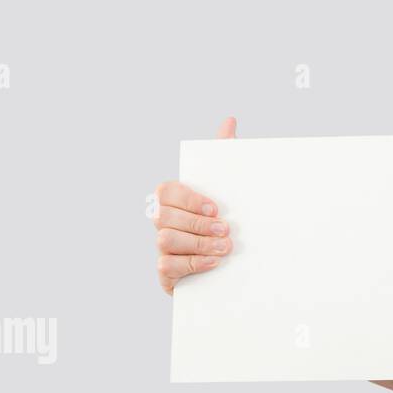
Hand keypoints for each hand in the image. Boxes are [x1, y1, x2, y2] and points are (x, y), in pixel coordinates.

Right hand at [153, 116, 235, 294]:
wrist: (230, 261)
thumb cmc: (223, 218)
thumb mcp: (227, 187)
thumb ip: (224, 154)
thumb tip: (229, 120)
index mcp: (174, 199)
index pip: (168, 191)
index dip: (190, 199)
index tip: (217, 208)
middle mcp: (163, 221)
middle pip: (164, 217)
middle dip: (197, 224)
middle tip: (227, 230)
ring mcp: (162, 247)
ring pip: (165, 240)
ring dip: (197, 244)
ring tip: (226, 248)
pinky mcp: (166, 272)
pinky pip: (166, 267)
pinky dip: (191, 264)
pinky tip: (213, 263)